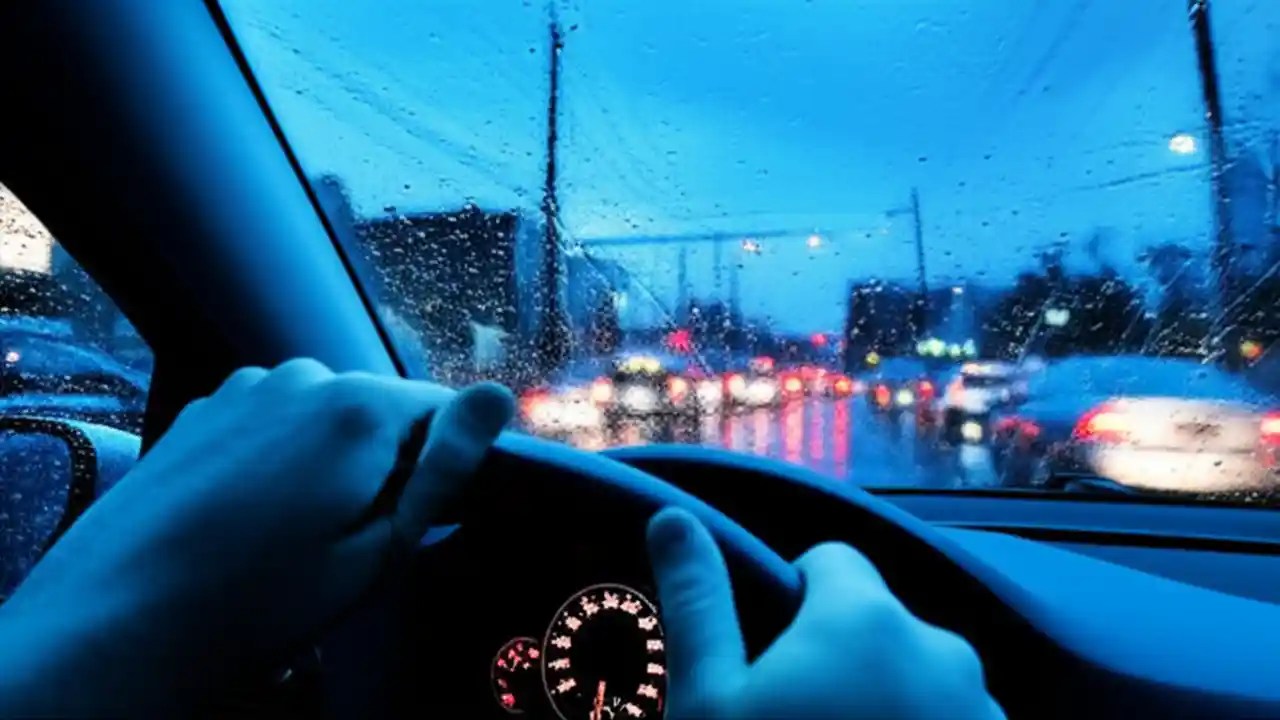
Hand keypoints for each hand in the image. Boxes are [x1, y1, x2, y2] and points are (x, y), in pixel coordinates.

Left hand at [0, 359, 513, 715]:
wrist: (119, 618)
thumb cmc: (260, 600)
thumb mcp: (376, 552)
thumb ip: (443, 470)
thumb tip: (500, 396)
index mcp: (357, 410)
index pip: (445, 410)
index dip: (446, 466)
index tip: (419, 520)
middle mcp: (303, 377)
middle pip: (382, 412)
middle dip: (385, 464)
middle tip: (352, 542)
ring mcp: (248, 389)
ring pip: (326, 417)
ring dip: (331, 461)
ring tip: (293, 533)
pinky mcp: (207, 408)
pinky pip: (275, 420)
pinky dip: (281, 457)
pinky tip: (250, 516)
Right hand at [646, 508, 1004, 719]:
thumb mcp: (711, 702)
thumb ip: (700, 601)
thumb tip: (674, 516)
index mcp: (866, 619)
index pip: (831, 561)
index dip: (790, 595)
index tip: (765, 657)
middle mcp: (942, 652)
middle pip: (876, 625)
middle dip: (836, 658)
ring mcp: (983, 714)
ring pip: (917, 681)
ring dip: (882, 706)